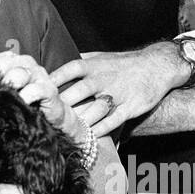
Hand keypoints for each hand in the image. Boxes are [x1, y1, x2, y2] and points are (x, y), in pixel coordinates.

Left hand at [0, 51, 69, 129]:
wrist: (52, 115)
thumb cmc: (24, 101)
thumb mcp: (5, 91)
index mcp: (12, 60)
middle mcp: (25, 63)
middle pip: (4, 65)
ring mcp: (38, 74)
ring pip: (18, 75)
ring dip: (8, 88)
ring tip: (3, 100)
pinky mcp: (49, 88)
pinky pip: (33, 90)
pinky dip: (24, 97)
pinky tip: (19, 103)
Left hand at [49, 44, 186, 137]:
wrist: (156, 66)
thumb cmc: (123, 63)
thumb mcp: (100, 56)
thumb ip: (79, 61)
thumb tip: (56, 63)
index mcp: (93, 66)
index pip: (68, 71)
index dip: (52, 80)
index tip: (38, 89)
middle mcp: (103, 79)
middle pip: (77, 93)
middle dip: (61, 105)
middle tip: (46, 115)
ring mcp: (117, 94)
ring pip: (94, 109)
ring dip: (78, 121)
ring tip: (62, 130)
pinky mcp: (130, 108)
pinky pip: (113, 121)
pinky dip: (99, 130)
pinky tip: (87, 137)